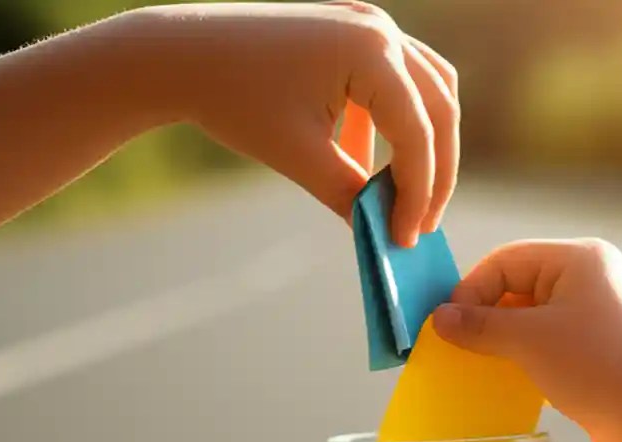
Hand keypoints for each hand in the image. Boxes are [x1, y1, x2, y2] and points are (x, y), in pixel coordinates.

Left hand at [119, 1, 458, 246]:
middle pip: (439, 108)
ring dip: (424, 144)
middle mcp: (380, 27)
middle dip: (434, 173)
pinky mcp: (353, 29)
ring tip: (407, 197)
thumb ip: (348, 195)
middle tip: (420, 226)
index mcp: (371, 51)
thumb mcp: (297, 156)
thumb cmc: (233, 99)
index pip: (418, 133)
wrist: (181, 53)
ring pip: (430, 89)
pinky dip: (393, 122)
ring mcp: (368, 22)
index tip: (406, 239)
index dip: (418, 193)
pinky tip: (363, 162)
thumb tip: (384, 233)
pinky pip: (396, 79)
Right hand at [431, 239, 621, 441]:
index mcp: (579, 259)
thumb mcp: (528, 340)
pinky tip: (505, 380)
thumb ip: (479, 326)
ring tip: (476, 364)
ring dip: (502, 340)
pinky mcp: (598, 350)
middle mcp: (591, 279)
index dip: (471, 289)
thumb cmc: (596, 367)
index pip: (507, 260)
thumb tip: (438, 319)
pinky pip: (547, 343)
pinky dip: (523, 357)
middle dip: (485, 315)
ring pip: (531, 318)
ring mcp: (597, 316)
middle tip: (456, 346)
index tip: (447, 325)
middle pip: (518, 286)